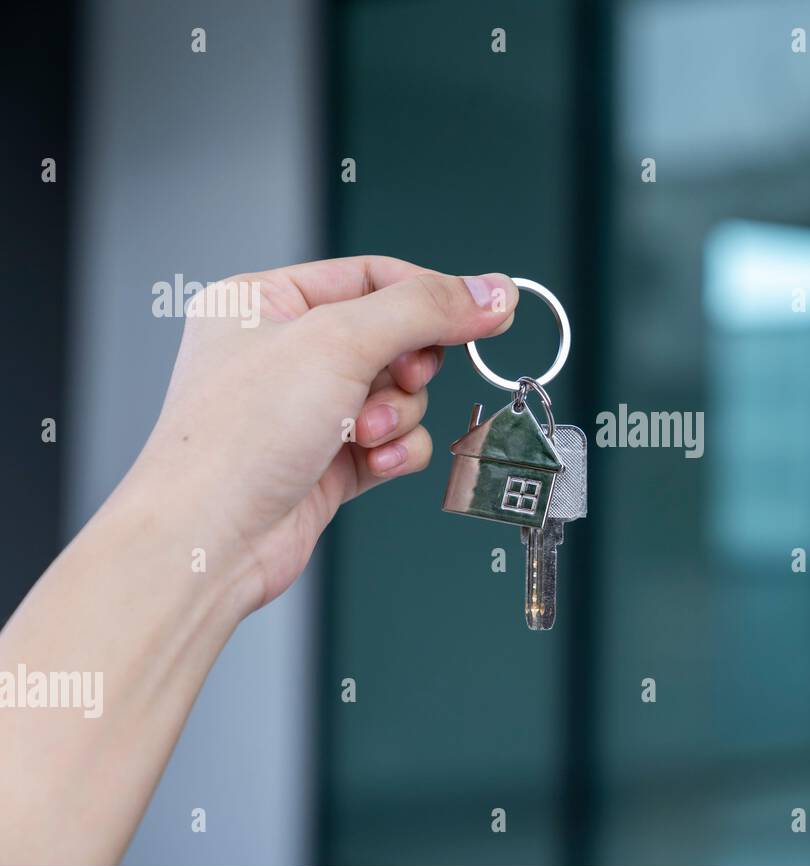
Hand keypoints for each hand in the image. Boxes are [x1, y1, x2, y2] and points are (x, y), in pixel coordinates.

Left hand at [129, 256, 516, 611]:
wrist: (209, 539)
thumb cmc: (237, 437)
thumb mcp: (339, 343)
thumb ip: (425, 309)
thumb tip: (493, 290)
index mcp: (264, 302)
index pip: (373, 276)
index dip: (430, 295)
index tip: (487, 311)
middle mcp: (285, 352)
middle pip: (395, 337)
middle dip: (408, 367)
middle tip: (402, 378)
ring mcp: (308, 409)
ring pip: (399, 394)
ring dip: (399, 415)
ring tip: (364, 434)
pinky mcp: (329, 460)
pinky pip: (393, 440)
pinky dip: (396, 451)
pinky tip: (375, 463)